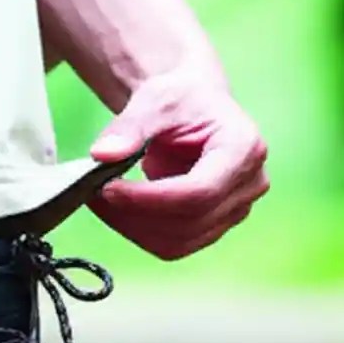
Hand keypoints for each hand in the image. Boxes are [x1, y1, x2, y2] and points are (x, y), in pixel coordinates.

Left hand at [88, 70, 268, 260]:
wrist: (193, 107)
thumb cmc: (181, 98)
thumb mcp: (154, 99)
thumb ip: (129, 127)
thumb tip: (102, 155)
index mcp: (244, 148)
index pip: (199, 191)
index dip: (150, 198)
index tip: (107, 188)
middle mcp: (250, 184)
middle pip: (189, 222)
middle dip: (134, 214)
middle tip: (93, 193)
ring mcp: (236, 210)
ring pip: (179, 241)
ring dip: (132, 228)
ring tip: (101, 200)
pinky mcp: (216, 225)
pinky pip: (175, 244)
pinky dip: (140, 233)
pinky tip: (118, 211)